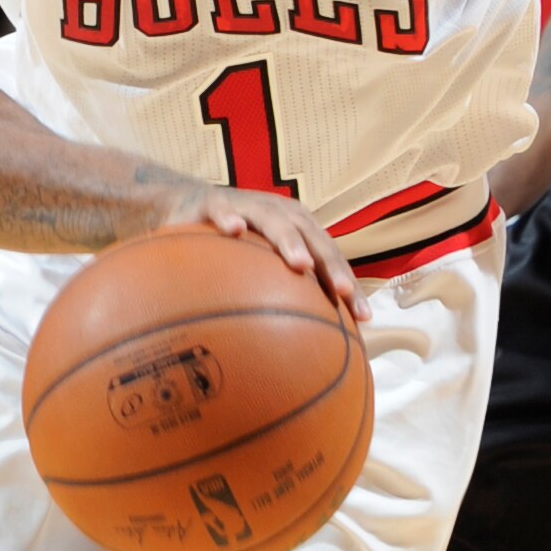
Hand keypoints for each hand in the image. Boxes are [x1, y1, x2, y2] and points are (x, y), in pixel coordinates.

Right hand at [160, 178, 363, 316]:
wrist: (186, 204)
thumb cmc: (231, 244)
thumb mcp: (257, 267)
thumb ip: (279, 296)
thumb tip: (300, 349)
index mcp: (298, 230)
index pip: (330, 258)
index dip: (348, 284)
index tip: (364, 317)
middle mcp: (280, 214)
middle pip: (312, 238)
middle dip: (329, 263)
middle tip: (342, 291)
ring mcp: (249, 205)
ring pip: (273, 220)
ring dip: (289, 240)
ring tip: (300, 263)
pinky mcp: (214, 201)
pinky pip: (221, 210)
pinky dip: (229, 217)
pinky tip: (234, 230)